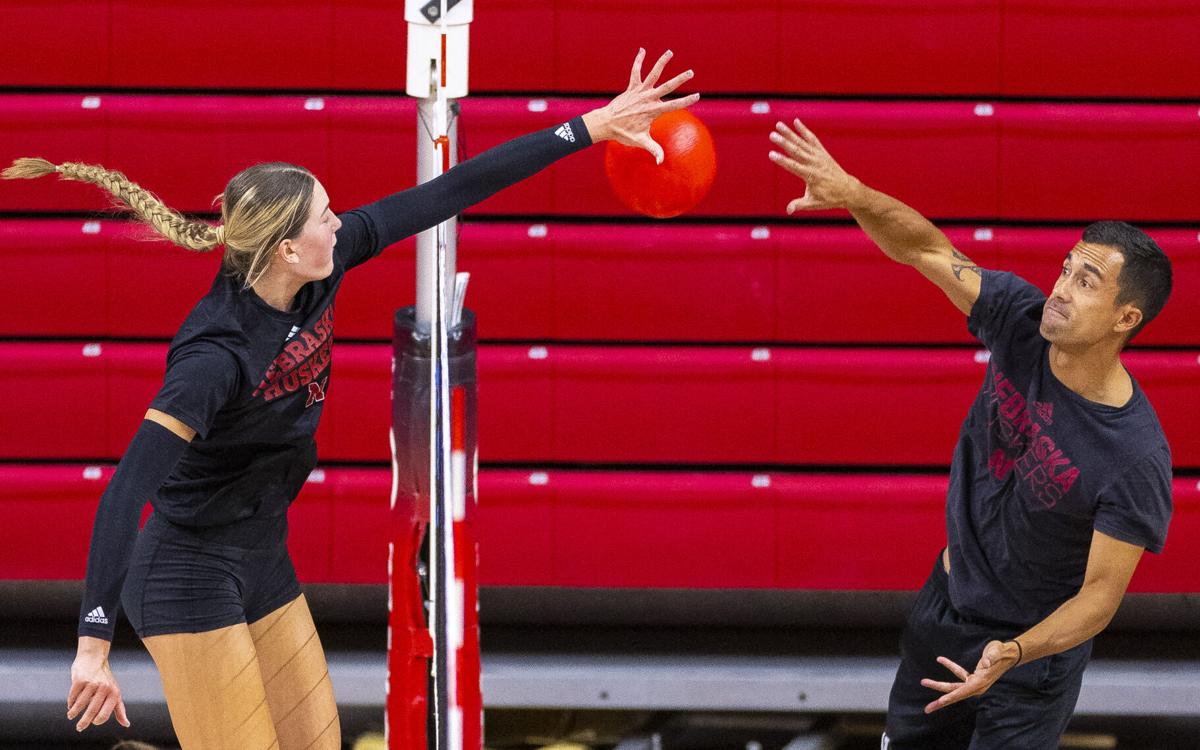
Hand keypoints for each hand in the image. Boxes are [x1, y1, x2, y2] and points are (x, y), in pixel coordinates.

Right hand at [68, 638, 129, 731]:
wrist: (94, 658)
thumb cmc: (105, 680)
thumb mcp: (115, 693)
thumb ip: (119, 709)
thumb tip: (127, 725)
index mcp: (114, 693)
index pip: (104, 714)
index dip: (97, 720)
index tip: (92, 721)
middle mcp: (104, 688)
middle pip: (91, 712)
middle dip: (84, 722)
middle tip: (79, 728)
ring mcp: (92, 684)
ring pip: (80, 705)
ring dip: (73, 713)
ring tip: (71, 715)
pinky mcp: (80, 680)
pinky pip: (72, 697)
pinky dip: (70, 703)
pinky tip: (70, 705)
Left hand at [583, 48, 699, 163]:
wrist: (606, 123)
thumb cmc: (623, 133)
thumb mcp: (640, 142)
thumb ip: (653, 150)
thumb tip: (661, 162)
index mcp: (652, 111)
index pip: (673, 105)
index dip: (686, 101)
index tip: (697, 96)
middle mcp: (647, 98)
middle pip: (666, 86)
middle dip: (680, 79)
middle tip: (691, 72)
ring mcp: (639, 91)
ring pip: (652, 74)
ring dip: (661, 62)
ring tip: (670, 52)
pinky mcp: (631, 88)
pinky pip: (635, 72)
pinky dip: (638, 61)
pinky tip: (642, 50)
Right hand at [769, 119, 861, 212]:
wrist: (847, 190)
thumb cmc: (829, 198)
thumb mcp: (813, 204)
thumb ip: (799, 205)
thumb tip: (788, 210)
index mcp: (811, 176)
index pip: (793, 166)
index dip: (782, 160)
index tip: (771, 154)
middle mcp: (814, 163)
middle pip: (796, 151)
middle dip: (783, 142)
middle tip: (772, 135)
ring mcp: (819, 156)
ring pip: (802, 142)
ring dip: (790, 133)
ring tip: (779, 125)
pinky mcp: (822, 152)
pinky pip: (812, 139)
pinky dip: (804, 130)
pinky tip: (796, 122)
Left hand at [920, 639, 1019, 713]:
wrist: (1008, 654)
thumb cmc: (1001, 652)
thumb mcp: (996, 653)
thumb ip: (990, 658)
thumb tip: (985, 663)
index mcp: (980, 682)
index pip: (963, 692)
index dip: (951, 697)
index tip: (940, 702)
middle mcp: (976, 686)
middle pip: (955, 694)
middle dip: (940, 701)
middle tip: (927, 709)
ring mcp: (974, 682)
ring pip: (954, 687)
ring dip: (938, 685)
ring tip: (924, 682)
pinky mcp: (974, 677)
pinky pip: (959, 674)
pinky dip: (950, 666)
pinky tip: (940, 659)